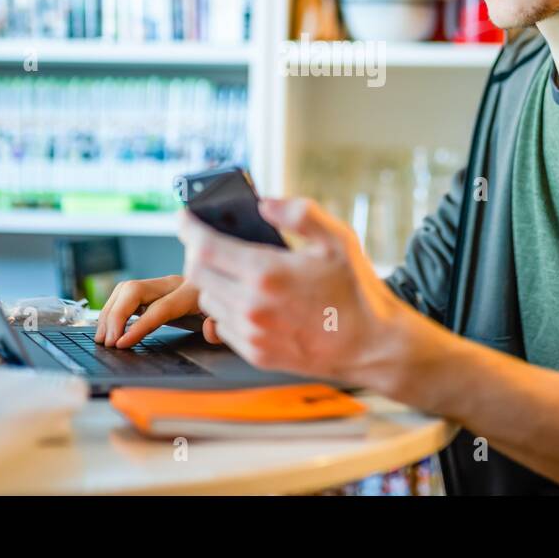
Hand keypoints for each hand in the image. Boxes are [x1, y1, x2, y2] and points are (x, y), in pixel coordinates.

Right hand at [93, 275, 222, 347]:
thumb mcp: (233, 325)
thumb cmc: (231, 314)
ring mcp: (165, 283)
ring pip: (128, 288)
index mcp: (195, 292)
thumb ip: (223, 330)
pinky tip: (109, 326)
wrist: (234, 294)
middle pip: (135, 289)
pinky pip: (129, 293)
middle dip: (116, 315)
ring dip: (110, 311)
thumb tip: (210, 328)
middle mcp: (176, 283)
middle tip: (107, 341)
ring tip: (103, 337)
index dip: (138, 326)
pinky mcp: (158, 288)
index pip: (159, 308)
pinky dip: (115, 308)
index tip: (121, 343)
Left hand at [178, 196, 409, 386]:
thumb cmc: (357, 291)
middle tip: (211, 241)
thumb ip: (299, 213)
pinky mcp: (256, 353)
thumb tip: (264, 204)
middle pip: (197, 273)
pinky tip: (249, 299)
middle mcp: (253, 305)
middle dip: (198, 252)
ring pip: (207, 300)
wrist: (372, 346)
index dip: (189, 227)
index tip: (186, 217)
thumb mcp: (338, 239)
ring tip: (234, 270)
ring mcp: (252, 333)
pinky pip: (222, 325)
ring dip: (213, 282)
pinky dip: (227, 308)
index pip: (205, 246)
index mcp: (268, 273)